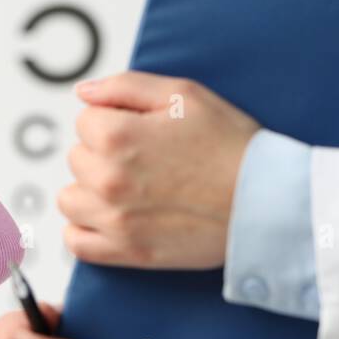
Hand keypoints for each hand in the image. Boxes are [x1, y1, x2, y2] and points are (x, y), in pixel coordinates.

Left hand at [59, 71, 260, 268]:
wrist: (268, 201)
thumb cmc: (231, 146)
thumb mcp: (183, 94)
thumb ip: (124, 86)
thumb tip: (83, 92)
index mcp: (117, 136)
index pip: (84, 121)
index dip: (114, 121)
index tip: (143, 132)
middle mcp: (108, 179)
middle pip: (77, 158)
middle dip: (103, 154)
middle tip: (146, 160)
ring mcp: (114, 220)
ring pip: (70, 199)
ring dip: (90, 192)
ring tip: (129, 189)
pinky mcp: (127, 252)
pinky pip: (77, 243)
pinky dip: (86, 231)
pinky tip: (111, 219)